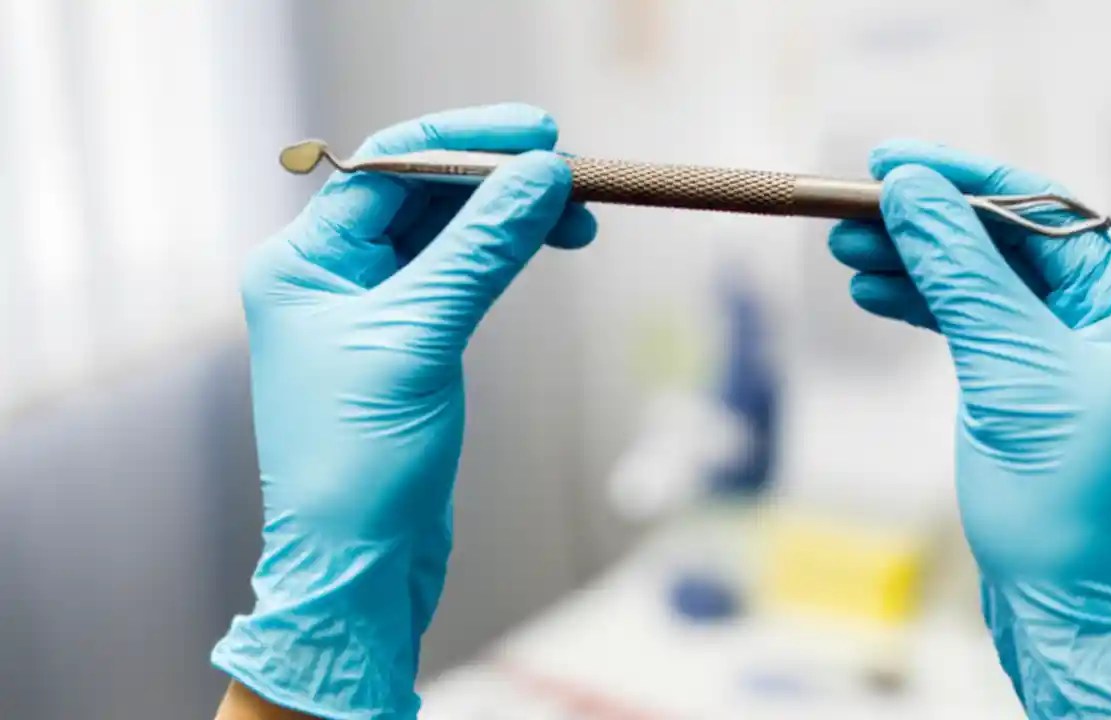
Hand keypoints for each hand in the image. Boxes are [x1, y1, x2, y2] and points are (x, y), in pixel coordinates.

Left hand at [211, 103, 595, 718]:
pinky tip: (547, 245)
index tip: (537, 135)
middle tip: (571, 173)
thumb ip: (480, 250)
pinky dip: (505, 259)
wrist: (359, 566)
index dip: (466, 144)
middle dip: (497, 181)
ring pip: (449, 235)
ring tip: (577, 215)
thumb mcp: (420, 340)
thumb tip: (540, 176)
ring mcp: (370, 310)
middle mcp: (330, 276)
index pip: (387, 169)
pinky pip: (461, 276)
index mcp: (302, 263)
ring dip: (510, 219)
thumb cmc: (359, 463)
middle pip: (422, 196)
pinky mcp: (409, 342)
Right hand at [828, 141, 1110, 717]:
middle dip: (927, 226)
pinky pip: (974, 330)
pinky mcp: (1031, 393)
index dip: (963, 177)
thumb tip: (914, 192)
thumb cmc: (1064, 504)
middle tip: (852, 211)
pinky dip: (926, 311)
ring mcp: (1069, 361)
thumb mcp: (1009, 369)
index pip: (1042, 211)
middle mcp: (1107, 325)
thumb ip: (961, 273)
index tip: (892, 159)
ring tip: (847, 252)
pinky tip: (877, 298)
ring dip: (916, 267)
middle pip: (1006, 245)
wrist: (1067, 609)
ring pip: (982, 287)